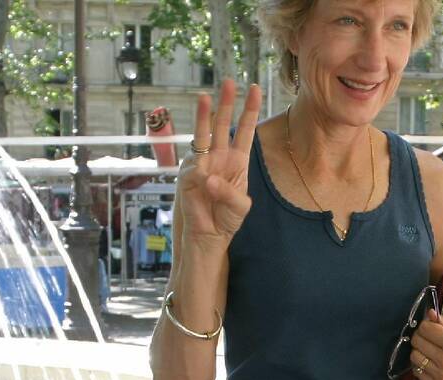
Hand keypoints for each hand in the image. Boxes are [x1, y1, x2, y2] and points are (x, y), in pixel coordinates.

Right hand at [176, 80, 261, 246]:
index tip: (255, 88)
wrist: (209, 236)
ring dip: (203, 116)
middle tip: (229, 82)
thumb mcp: (240, 207)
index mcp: (237, 161)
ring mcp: (202, 164)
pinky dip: (200, 175)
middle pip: (223, 125)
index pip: (245, 130)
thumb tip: (208, 179)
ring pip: (203, 135)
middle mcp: (219, 158)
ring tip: (204, 97)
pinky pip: (194, 170)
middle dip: (226, 103)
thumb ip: (230, 193)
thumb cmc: (226, 219)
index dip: (249, 110)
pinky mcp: (188, 176)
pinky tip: (206, 186)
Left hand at [408, 310, 442, 379]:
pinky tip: (429, 362)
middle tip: (429, 337)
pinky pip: (417, 371)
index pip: (425, 328)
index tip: (431, 327)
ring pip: (414, 356)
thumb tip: (431, 314)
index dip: (426, 325)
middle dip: (421, 335)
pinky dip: (420, 365)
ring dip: (419, 350)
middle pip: (417, 341)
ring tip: (429, 350)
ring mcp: (440, 375)